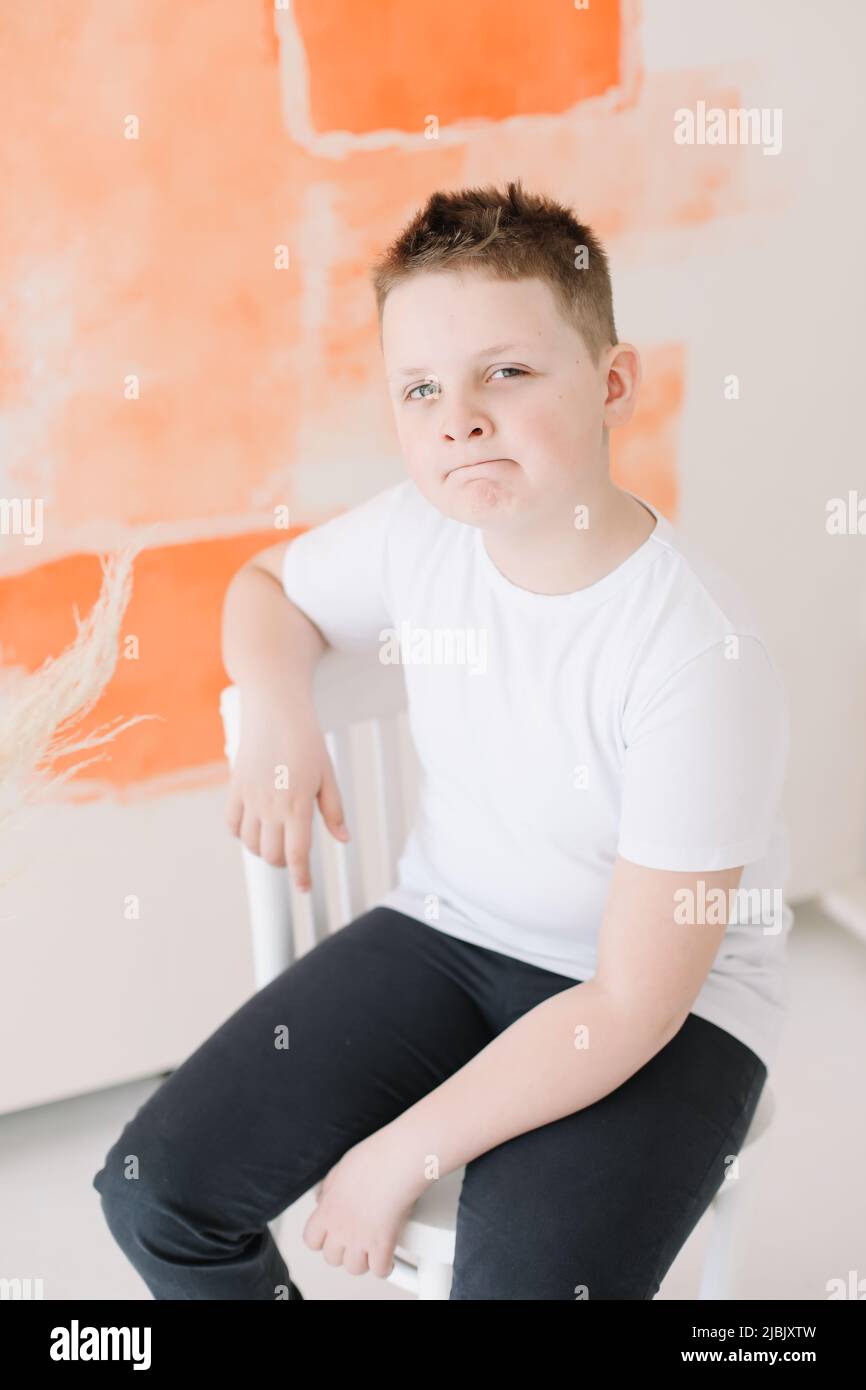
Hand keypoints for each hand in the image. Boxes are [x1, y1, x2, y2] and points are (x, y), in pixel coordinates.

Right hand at [225, 694, 348, 892]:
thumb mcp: (327, 775)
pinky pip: (232, 824)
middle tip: (293, 857)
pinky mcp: (235, 787)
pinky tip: (254, 829)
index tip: (305, 889)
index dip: (301, 877)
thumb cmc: (307, 741)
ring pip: (250, 843)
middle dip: (284, 863)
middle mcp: (271, 805)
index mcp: (297, 804)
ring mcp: (249, 797)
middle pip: (272, 854)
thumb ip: (333, 810)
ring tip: (275, 841)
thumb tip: (343, 840)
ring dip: (263, 850)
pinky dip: (241, 834)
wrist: (275, 710)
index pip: (297, 854)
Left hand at [302, 1129, 424, 1279]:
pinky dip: (386, 1266)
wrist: (396, 1161)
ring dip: (364, 1261)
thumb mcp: (338, 1171)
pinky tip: (389, 1257)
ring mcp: (360, 1239)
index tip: (331, 1236)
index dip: (321, 1240)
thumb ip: (328, 1190)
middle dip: (343, 1252)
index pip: (311, 1240)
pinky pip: (380, 1270)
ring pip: (355, 1268)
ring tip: (372, 1251)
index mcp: (326, 1210)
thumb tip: (323, 1200)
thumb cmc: (372, 1159)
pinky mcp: (383, 1244)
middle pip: (332, 1259)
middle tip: (354, 1242)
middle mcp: (340, 1228)